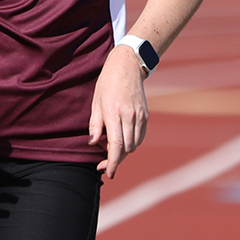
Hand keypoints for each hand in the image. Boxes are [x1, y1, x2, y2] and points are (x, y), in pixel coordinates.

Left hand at [88, 46, 148, 179]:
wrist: (127, 66)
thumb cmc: (107, 83)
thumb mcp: (95, 102)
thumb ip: (95, 125)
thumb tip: (93, 143)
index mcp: (114, 114)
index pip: (115, 146)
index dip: (112, 162)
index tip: (108, 172)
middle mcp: (129, 117)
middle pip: (126, 149)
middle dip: (115, 159)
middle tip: (102, 162)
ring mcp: (140, 116)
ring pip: (134, 145)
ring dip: (123, 152)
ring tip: (110, 147)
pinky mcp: (146, 115)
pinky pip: (140, 137)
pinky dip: (131, 143)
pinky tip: (121, 139)